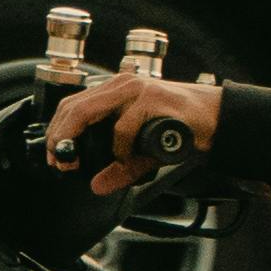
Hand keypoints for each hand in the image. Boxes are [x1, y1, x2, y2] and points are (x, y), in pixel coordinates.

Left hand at [45, 71, 221, 193]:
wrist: (216, 118)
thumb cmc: (180, 128)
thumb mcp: (143, 150)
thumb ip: (120, 167)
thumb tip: (97, 186)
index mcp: (115, 91)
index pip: (72, 104)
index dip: (57, 130)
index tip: (54, 156)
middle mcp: (122, 85)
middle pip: (73, 107)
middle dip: (60, 137)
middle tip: (61, 162)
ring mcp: (136, 90)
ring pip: (89, 111)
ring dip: (82, 141)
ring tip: (87, 162)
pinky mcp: (151, 99)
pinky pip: (123, 127)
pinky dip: (121, 149)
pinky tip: (130, 159)